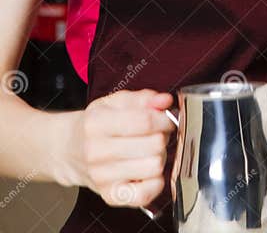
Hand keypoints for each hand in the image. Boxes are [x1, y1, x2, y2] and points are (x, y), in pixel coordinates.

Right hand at [56, 89, 175, 206]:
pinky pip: (145, 194)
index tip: (167, 118)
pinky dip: (156, 182)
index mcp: (97, 123)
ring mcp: (102, 176)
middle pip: (153, 145)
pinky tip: (148, 171)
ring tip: (150, 150)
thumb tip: (165, 101)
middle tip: (157, 133)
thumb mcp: (114, 102)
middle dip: (162, 136)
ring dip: (160, 156)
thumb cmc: (95, 125)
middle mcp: (97, 151)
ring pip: (154, 167)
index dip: (163, 119)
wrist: (70, 150)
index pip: (144, 121)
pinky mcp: (110, 196)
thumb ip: (143, 98)